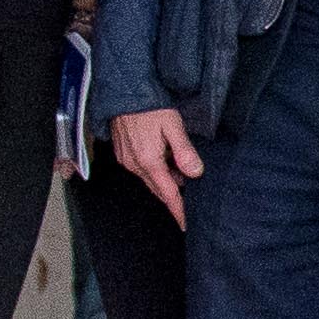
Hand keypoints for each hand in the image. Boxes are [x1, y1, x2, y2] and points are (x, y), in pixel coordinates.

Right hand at [110, 105, 203, 224]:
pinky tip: (167, 162)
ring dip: (166, 181)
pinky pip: (142, 170)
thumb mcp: (173, 126)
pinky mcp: (123, 154)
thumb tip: (195, 173)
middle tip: (191, 200)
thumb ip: (184, 151)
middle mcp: (134, 165)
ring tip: (183, 174)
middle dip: (174, 196)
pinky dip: (156, 171)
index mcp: (148, 161)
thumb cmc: (150, 107)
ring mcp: (126, 160)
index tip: (186, 224)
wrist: (124, 93)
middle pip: (159, 189)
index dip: (178, 209)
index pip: (168, 193)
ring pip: (151, 179)